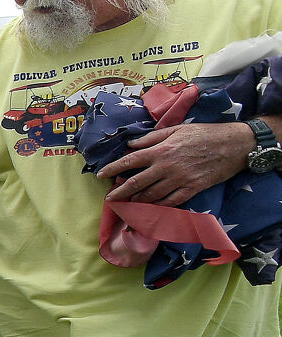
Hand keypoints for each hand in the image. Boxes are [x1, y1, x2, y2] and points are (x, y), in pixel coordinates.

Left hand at [98, 123, 254, 204]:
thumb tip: (131, 144)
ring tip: (127, 203)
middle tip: (109, 199)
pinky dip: (158, 206)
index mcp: (162, 150)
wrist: (235, 144)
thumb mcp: (177, 129)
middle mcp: (167, 167)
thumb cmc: (205, 133)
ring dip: (137, 200)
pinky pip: (170, 201)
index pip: (131, 161)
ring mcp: (179, 180)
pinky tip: (150, 208)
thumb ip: (152, 138)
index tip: (101, 175)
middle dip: (120, 192)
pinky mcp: (192, 189)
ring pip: (152, 195)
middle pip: (137, 182)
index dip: (113, 169)